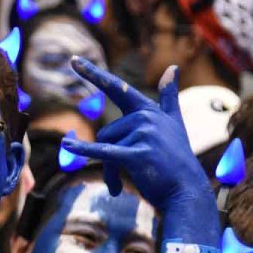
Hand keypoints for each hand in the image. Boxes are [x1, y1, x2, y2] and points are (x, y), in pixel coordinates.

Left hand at [60, 59, 210, 209]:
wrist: (185, 191)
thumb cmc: (176, 160)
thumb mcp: (173, 123)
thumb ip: (169, 97)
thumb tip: (172, 67)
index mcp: (149, 110)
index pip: (117, 88)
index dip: (93, 74)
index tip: (73, 61)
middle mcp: (147, 117)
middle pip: (106, 133)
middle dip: (109, 157)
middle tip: (121, 176)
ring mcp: (144, 134)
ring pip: (105, 147)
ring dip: (109, 170)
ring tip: (123, 184)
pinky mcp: (138, 154)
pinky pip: (103, 151)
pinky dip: (83, 149)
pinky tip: (66, 144)